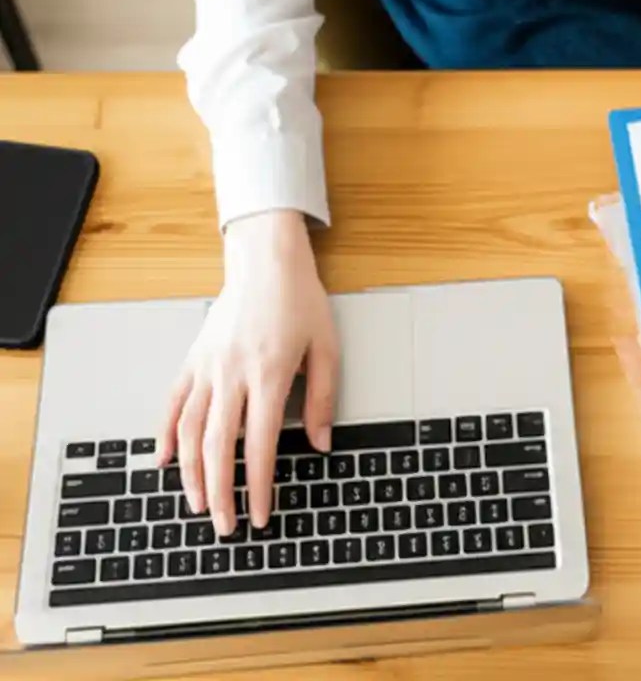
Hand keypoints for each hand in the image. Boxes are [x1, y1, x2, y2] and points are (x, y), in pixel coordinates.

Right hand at [157, 210, 337, 535]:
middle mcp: (232, 375)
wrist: (266, 262)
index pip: (260, 446)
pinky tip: (165, 461)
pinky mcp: (192, 359)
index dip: (258, 486)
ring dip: (191, 474)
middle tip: (226, 526)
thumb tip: (321, 443)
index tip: (259, 515)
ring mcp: (207, 367)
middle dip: (222, 492)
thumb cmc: (300, 302)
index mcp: (269, 375)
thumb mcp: (327, 350)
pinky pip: (173, 403)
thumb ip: (324, 400)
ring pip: (188, 431)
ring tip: (199, 504)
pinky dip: (165, 435)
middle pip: (218, 447)